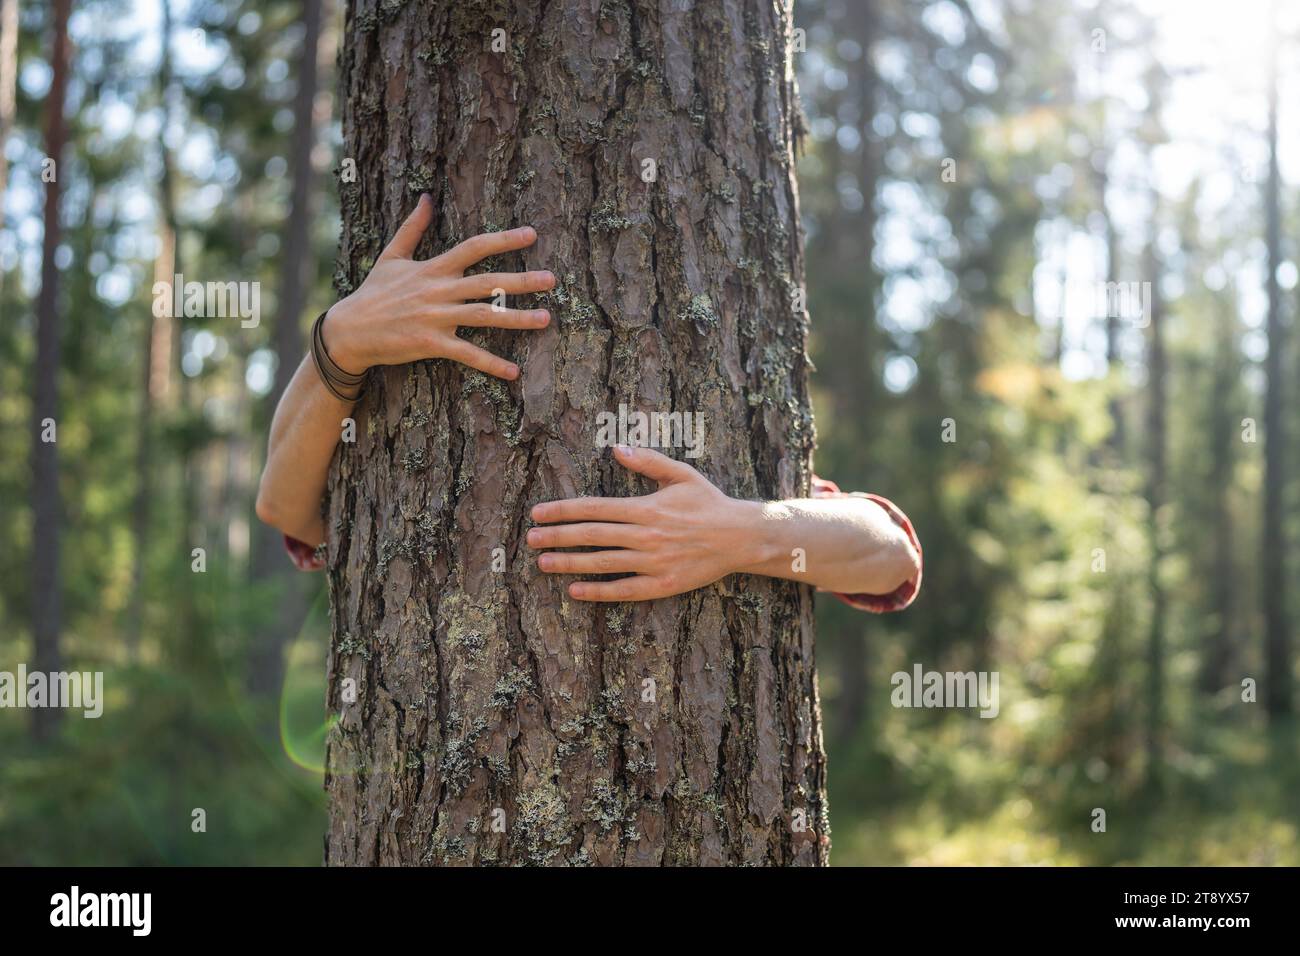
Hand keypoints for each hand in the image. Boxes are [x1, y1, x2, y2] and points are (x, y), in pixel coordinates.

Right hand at [323, 193, 556, 379]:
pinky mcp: (431, 343)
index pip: (473, 247)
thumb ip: (413, 227)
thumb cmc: (372, 293)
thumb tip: (426, 197)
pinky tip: (514, 371)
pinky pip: (467, 354)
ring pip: (484, 317)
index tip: (532, 234)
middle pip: (487, 282)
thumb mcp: (391, 256)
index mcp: (433, 269)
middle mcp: (438, 291)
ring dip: (517, 318)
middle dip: (521, 280)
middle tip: (552, 279)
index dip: (503, 239)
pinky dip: (491, 363)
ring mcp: (436, 318)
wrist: (348, 331)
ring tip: (545, 319)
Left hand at [527, 445, 760, 601]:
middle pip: (591, 536)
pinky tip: (575, 590)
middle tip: (530, 539)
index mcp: (646, 507)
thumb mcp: (681, 474)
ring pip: (602, 563)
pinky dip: (598, 591)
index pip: (594, 508)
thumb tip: (616, 448)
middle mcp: (645, 535)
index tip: (539, 513)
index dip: (563, 510)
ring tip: (543, 563)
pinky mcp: (662, 584)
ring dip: (569, 563)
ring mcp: (653, 562)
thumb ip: (647, 461)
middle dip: (557, 536)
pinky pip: (624, 589)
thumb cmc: (708, 503)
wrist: (741, 536)